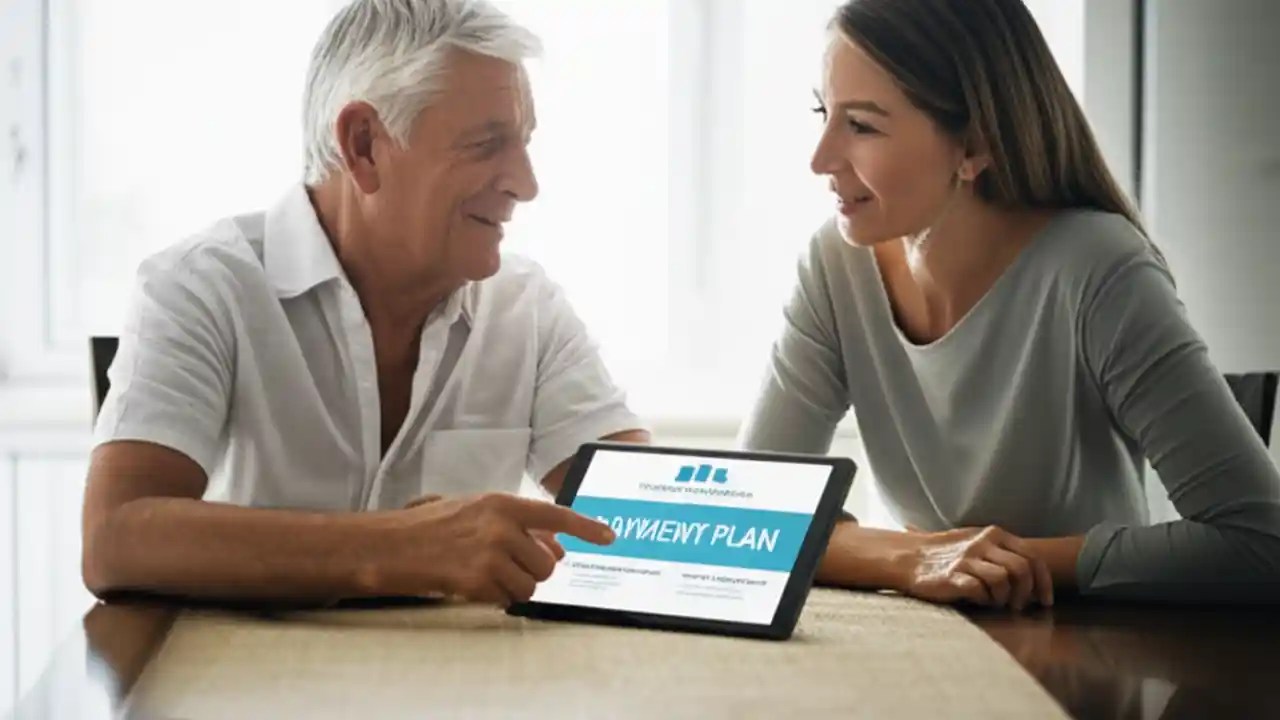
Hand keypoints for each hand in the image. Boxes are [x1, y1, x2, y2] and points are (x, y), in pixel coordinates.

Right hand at [387, 492, 611, 605]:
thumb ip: (517, 526)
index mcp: (502, 504)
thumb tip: (557, 548)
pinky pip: (507, 598)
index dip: (586, 527)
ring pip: (531, 584)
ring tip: (488, 574)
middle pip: (547, 562)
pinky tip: (473, 584)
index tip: (609, 536)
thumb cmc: (433, 527)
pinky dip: (496, 597)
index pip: (556, 515)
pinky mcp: (477, 581)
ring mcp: (490, 554)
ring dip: (516, 586)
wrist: (393, 545)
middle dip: (535, 569)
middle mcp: (500, 526)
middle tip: (509, 565)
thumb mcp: (477, 513)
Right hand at [901, 525, 1053, 610]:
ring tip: (995, 603)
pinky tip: (977, 600)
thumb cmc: (950, 555)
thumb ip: (1006, 554)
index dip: (1044, 582)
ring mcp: (966, 559)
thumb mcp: (981, 543)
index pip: (1032, 557)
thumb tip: (1035, 581)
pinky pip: (978, 590)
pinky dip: (983, 599)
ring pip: (1003, 580)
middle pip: (1022, 569)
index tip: (1044, 600)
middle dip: (1026, 593)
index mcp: (995, 534)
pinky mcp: (951, 576)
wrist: (909, 557)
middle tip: (1018, 606)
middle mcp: (982, 543)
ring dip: (1004, 598)